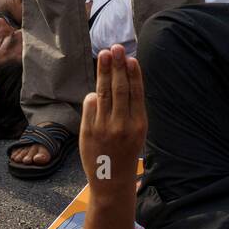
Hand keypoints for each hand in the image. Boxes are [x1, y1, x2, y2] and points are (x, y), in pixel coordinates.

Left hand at [80, 45, 144, 190]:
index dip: (132, 74)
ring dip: (104, 72)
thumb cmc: (125, 153)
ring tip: (104, 55)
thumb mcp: (136, 133)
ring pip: (104, 93)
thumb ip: (129, 110)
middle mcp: (123, 125)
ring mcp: (104, 127)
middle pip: (119, 89)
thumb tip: (117, 82)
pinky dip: (94, 96)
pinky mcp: (89, 130)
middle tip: (115, 48)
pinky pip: (91, 105)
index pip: (135, 93)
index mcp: (139, 124)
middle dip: (117, 66)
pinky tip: (97, 93)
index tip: (129, 57)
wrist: (112, 180)